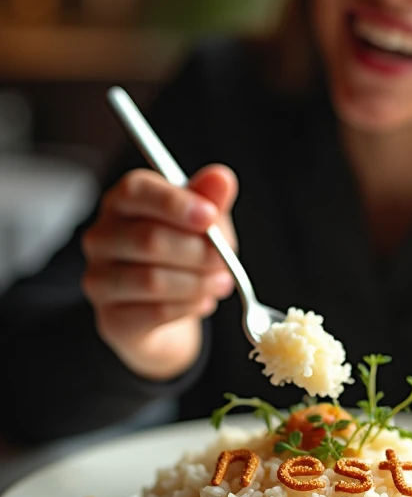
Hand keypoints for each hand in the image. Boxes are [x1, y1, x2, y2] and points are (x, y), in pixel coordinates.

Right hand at [81, 164, 237, 379]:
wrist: (168, 310)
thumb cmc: (184, 253)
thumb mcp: (204, 221)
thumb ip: (210, 199)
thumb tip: (221, 178)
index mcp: (123, 202)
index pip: (135, 191)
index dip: (174, 203)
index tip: (209, 216)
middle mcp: (102, 237)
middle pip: (148, 239)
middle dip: (198, 252)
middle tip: (225, 261)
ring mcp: (100, 280)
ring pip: (151, 280)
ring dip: (197, 283)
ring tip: (220, 282)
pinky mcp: (111, 319)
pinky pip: (153, 313)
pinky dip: (187, 307)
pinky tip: (201, 302)